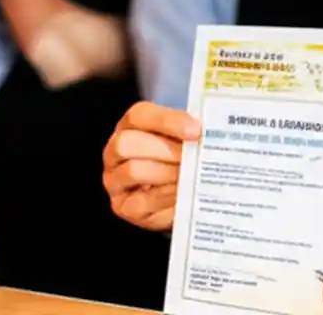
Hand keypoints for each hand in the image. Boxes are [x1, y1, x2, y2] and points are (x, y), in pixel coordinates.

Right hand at [102, 102, 200, 231]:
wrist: (179, 197)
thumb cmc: (179, 161)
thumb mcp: (182, 141)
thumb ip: (188, 134)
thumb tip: (208, 133)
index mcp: (130, 126)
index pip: (139, 115)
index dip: (168, 121)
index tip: (196, 130)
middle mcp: (114, 151)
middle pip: (127, 143)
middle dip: (165, 150)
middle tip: (193, 157)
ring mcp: (114, 180)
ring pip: (133, 171)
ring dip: (167, 174)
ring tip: (191, 176)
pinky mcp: (123, 207)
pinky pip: (141, 202)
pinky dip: (166, 197)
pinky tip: (184, 194)